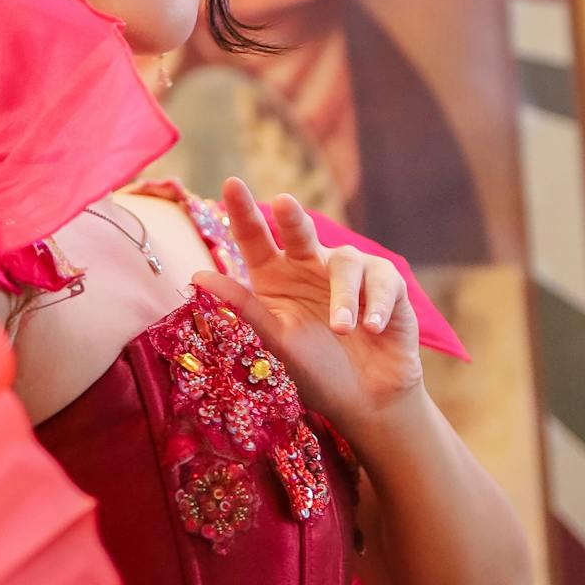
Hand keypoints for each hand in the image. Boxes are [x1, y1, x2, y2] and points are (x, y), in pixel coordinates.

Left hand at [194, 179, 423, 441]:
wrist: (365, 401)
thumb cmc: (314, 370)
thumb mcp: (275, 342)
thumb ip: (244, 309)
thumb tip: (198, 276)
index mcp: (274, 277)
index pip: (254, 240)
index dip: (242, 211)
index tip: (231, 183)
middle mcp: (309, 267)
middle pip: (299, 230)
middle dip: (292, 216)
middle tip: (283, 204)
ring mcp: (349, 274)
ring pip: (345, 262)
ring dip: (343, 297)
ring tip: (342, 329)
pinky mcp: (386, 285)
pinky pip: (381, 280)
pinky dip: (375, 304)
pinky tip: (371, 328)